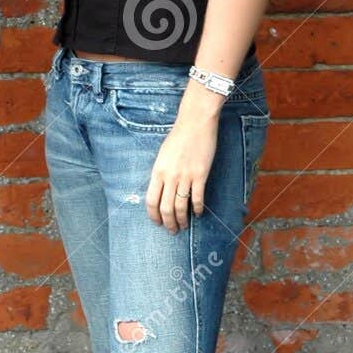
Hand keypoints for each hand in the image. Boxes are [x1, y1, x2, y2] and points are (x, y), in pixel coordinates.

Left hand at [146, 110, 220, 231]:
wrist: (195, 122)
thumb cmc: (178, 136)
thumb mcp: (163, 155)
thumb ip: (161, 173)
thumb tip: (162, 190)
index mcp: (157, 171)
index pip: (151, 201)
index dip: (153, 215)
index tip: (157, 222)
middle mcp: (169, 176)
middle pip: (166, 208)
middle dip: (168, 223)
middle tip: (172, 230)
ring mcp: (185, 176)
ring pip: (181, 206)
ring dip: (182, 220)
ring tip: (184, 226)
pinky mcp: (200, 175)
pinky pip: (197, 198)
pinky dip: (198, 208)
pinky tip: (199, 213)